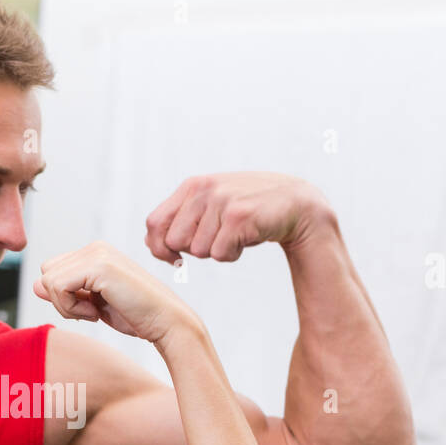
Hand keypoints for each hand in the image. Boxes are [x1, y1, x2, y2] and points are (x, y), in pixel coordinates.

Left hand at [34, 241, 199, 343]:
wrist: (165, 323)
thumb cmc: (136, 316)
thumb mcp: (93, 304)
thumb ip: (65, 292)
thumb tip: (35, 285)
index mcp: (95, 253)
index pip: (52, 271)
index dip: (64, 297)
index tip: (90, 308)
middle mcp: (95, 248)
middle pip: (46, 273)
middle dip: (62, 300)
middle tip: (91, 311)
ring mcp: (96, 254)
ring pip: (48, 280)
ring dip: (67, 306)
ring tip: (95, 311)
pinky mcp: (98, 266)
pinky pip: (57, 287)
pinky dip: (71, 308)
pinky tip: (96, 312)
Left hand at [144, 172, 333, 262]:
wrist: (295, 203)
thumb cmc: (247, 210)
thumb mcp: (210, 206)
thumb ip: (181, 219)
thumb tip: (151, 243)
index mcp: (191, 186)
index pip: (154, 223)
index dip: (158, 247)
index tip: (175, 258)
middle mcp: (203, 190)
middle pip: (174, 241)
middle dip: (193, 250)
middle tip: (217, 238)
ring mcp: (221, 201)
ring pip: (198, 251)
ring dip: (217, 251)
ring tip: (235, 235)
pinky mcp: (239, 216)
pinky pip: (219, 254)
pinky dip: (233, 255)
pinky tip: (247, 238)